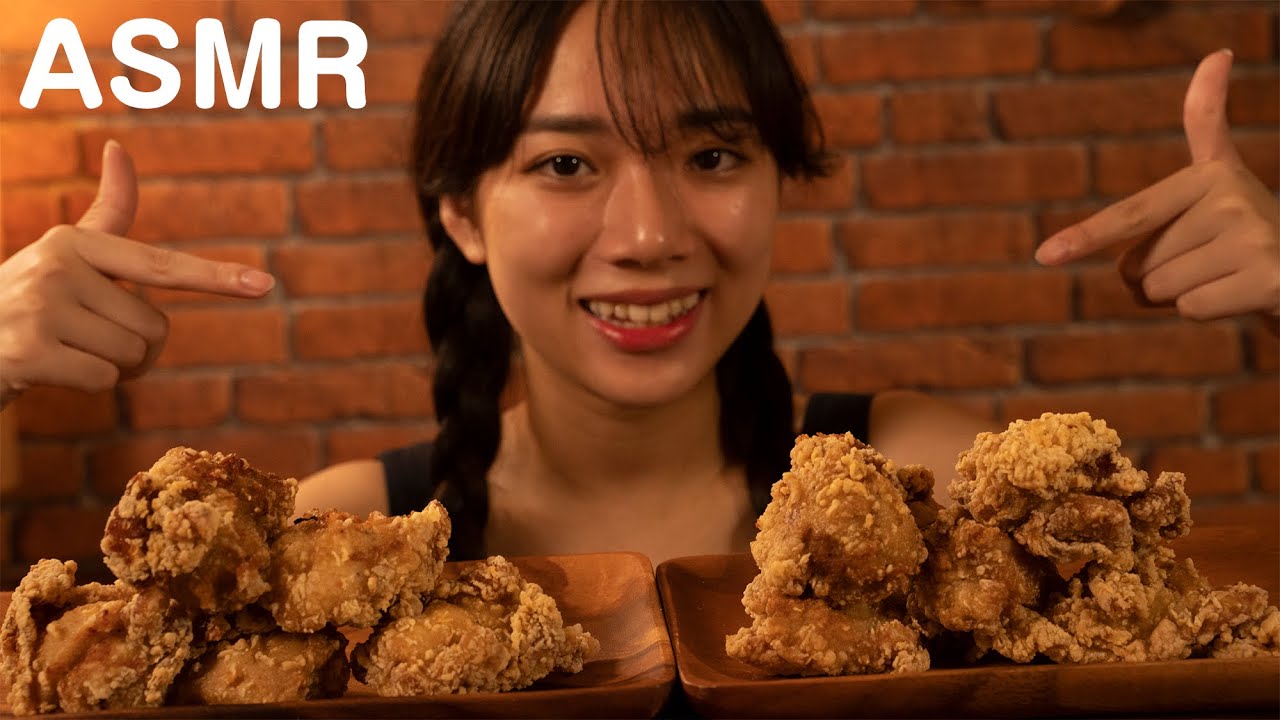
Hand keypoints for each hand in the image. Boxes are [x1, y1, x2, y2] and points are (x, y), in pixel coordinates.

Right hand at [0, 141, 276, 408]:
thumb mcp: (66, 253)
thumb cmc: (28, 299)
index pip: (162, 266)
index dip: (217, 277)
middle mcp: (57, 267)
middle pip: (154, 328)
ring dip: (111, 367)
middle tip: (84, 338)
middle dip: (133, 347)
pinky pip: (105, 381)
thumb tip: (120, 148)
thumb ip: (106, 215)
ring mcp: (40, 309)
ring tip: (68, 351)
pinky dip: (89, 386)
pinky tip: (52, 370)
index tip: (265, 284)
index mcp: (75, 242)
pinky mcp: (29, 352)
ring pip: (131, 357)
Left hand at [1035, 50, 1279, 324]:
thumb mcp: (1219, 174)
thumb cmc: (1242, 223)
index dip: (1085, 237)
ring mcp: (1251, 241)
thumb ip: (1205, 121)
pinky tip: (1238, 292)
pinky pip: (1191, 310)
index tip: (1044, 255)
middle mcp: (1231, 201)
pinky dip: (1206, 311)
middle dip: (1158, 275)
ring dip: (1181, 294)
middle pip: (1137, 266)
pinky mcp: (1266, 280)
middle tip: (1204, 260)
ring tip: (1221, 273)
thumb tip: (1218, 53)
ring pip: (1162, 291)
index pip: (1130, 215)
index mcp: (1208, 175)